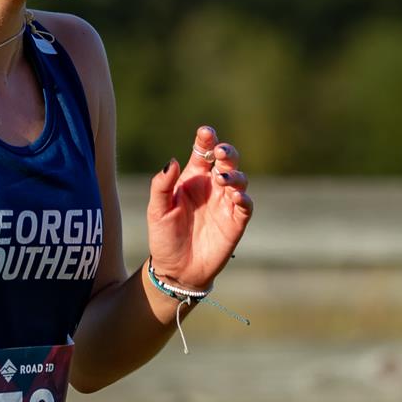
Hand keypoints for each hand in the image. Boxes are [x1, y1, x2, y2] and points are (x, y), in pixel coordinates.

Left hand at [147, 125, 252, 291]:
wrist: (176, 269)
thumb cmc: (164, 237)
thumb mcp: (156, 210)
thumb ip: (161, 185)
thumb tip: (172, 161)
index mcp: (193, 178)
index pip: (202, 152)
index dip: (206, 140)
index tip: (205, 132)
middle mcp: (212, 186)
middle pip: (226, 160)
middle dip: (226, 152)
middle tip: (219, 151)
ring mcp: (225, 203)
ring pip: (239, 179)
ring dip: (233, 175)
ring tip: (222, 179)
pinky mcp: (236, 221)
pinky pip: (245, 205)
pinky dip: (243, 197)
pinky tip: (235, 195)